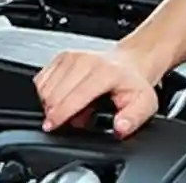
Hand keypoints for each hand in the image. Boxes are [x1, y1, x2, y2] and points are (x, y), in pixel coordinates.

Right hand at [33, 47, 158, 136]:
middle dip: (56, 112)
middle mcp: (86, 61)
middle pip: (56, 92)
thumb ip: (132, 119)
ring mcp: (72, 57)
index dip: (61, 113)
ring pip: (45, 85)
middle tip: (72, 118)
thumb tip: (119, 127)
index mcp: (105, 73)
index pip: (75, 95)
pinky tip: (61, 97)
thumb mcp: (144, 105)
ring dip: (50, 103)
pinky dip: (45, 92)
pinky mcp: (62, 57)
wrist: (131, 63)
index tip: (51, 126)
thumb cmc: (133, 85)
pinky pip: (41, 78)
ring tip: (70, 108)